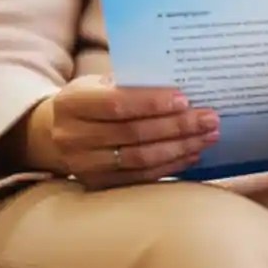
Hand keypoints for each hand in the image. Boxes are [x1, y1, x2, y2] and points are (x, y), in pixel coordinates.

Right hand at [34, 76, 220, 189]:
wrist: (58, 130)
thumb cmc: (92, 98)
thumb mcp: (101, 82)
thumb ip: (132, 83)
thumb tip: (183, 83)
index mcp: (72, 103)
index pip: (116, 104)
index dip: (152, 103)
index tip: (185, 99)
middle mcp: (73, 137)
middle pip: (134, 133)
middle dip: (178, 126)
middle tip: (209, 118)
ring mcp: (84, 165)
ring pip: (141, 158)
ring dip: (181, 147)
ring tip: (207, 136)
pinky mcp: (98, 184)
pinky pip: (141, 177)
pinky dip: (171, 165)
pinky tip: (192, 153)